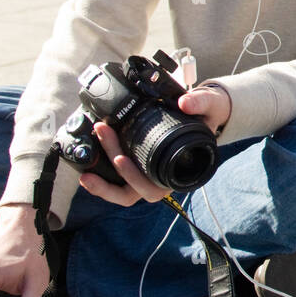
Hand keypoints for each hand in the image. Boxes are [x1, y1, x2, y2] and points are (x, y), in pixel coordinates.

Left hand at [80, 85, 230, 205]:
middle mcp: (162, 180)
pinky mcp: (138, 168)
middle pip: (132, 193)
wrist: (204, 114)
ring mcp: (148, 176)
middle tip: (102, 138)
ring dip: (102, 185)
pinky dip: (103, 177)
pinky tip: (88, 166)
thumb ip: (201, 102)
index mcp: (180, 172)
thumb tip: (186, 102)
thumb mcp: (210, 106)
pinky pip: (118, 182)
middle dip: (110, 177)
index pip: (155, 187)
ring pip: (122, 193)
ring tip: (85, 172)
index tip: (121, 157)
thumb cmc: (207, 116)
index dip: (135, 177)